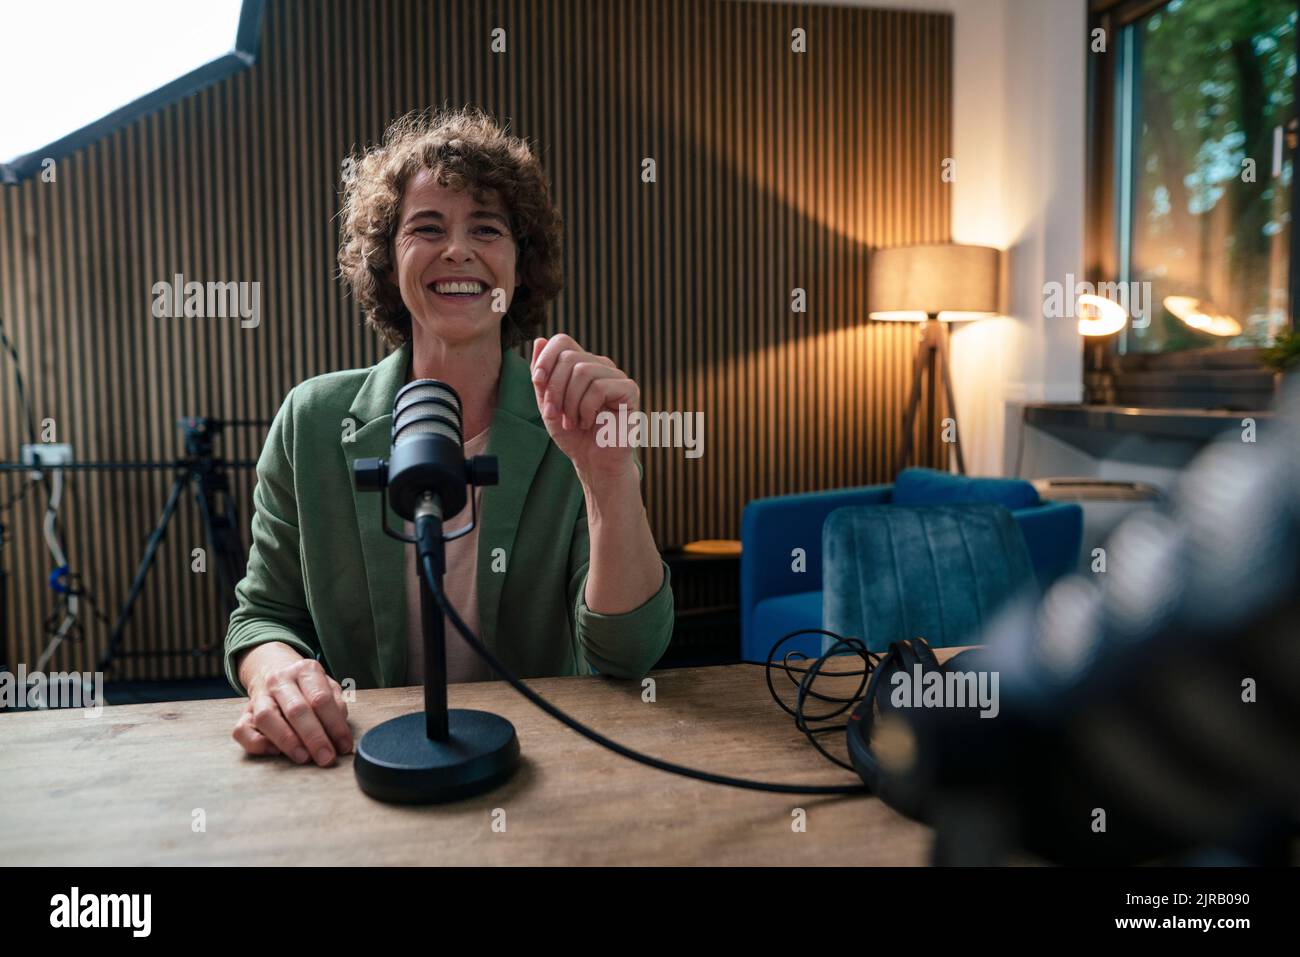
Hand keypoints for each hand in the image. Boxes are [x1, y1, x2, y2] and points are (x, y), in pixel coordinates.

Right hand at [232, 646, 352, 765]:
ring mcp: (259, 695)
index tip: (343, 747)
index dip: (335, 726)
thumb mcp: (327, 686)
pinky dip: (257, 744)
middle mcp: (280, 680)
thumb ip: (336, 706)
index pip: (321, 698)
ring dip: (287, 741)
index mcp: (305, 670)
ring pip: (266, 717)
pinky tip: (275, 752)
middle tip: (326, 758)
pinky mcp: (244, 712)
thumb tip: (339, 733)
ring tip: (303, 757)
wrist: (273, 668)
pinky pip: (242, 730)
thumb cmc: (307, 686)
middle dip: (314, 738)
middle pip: (296, 709)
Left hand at [530, 334, 639, 485]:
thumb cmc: (573, 435)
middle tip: (556, 414)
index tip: (537, 383)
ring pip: (582, 371)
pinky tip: (589, 422)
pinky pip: (599, 387)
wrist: (594, 462)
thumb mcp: (548, 403)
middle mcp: (600, 365)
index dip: (545, 359)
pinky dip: (587, 409)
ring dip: (570, 402)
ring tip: (573, 422)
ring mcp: (616, 376)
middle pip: (569, 357)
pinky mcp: (629, 390)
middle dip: (555, 388)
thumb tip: (539, 340)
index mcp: (582, 364)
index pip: (562, 341)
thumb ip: (542, 375)